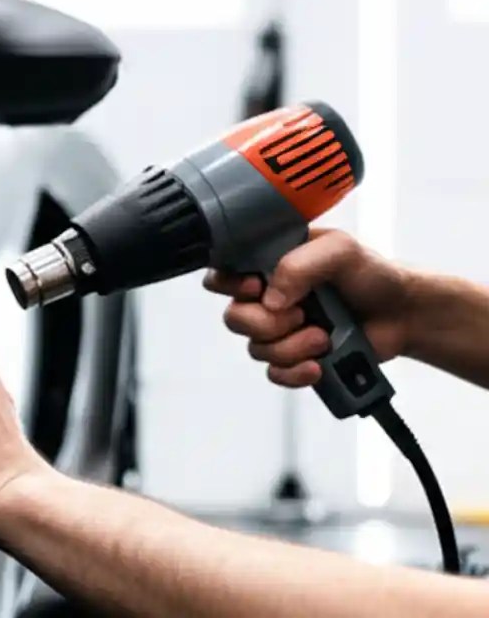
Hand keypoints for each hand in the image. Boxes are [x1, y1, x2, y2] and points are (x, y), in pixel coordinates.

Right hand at [204, 228, 413, 387]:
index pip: (221, 274)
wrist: (403, 314)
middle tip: (302, 314)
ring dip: (292, 347)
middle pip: (234, 319)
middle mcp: (267, 298)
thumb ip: (299, 265)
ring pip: (256, 349)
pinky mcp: (294, 359)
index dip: (229, 285)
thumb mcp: (340, 250)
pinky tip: (318, 364)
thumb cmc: (372, 275)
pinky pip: (274, 374)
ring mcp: (279, 331)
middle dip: (268, 323)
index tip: (257, 286)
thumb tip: (270, 300)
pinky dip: (296, 372)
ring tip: (324, 337)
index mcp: (268, 265)